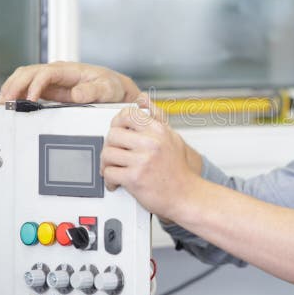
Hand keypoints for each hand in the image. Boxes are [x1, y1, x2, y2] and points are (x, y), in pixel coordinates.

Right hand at [0, 61, 139, 103]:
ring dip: (12, 87)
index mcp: (70, 70)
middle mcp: (58, 72)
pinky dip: (17, 92)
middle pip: (29, 72)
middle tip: (6, 101)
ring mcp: (52, 80)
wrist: (114, 89)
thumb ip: (92, 91)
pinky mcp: (49, 89)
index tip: (31, 99)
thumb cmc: (111, 87)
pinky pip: (28, 86)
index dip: (36, 84)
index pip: (46, 73)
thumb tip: (75, 94)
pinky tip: (11, 101)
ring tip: (3, 102)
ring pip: (25, 77)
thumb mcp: (107, 89)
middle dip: (16, 85)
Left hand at [100, 93, 201, 218]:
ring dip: (107, 164)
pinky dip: (109, 180)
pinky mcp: (135, 178)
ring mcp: (143, 161)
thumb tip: (143, 99)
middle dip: (110, 145)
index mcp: (159, 131)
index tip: (117, 130)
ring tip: (114, 168)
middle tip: (114, 153)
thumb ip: (156, 118)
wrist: (186, 195)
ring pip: (107, 153)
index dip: (117, 122)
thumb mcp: (172, 137)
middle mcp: (151, 143)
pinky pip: (109, 173)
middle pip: (113, 134)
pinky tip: (117, 181)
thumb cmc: (178, 170)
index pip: (127, 115)